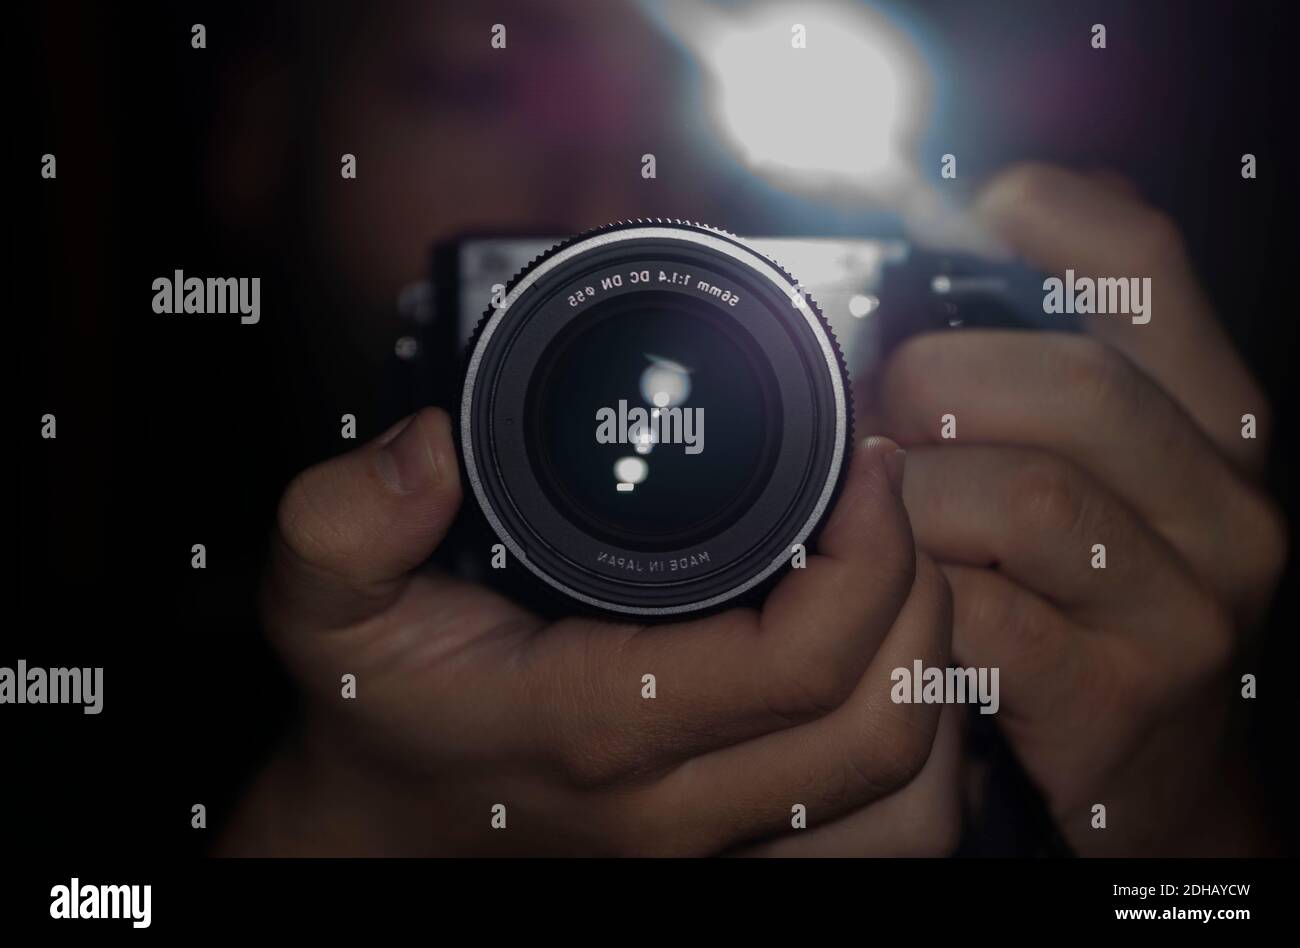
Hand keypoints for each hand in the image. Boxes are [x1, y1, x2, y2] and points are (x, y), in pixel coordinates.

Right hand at [218, 409, 957, 855]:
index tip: (864, 459)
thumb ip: (349, 520)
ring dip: (923, 660)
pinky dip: (902, 719)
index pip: (799, 661)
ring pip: (900, 779)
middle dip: (921, 591)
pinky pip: (872, 809)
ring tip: (889, 560)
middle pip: (885, 720)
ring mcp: (712, 838)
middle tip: (886, 497)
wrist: (383, 827)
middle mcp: (675, 801)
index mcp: (597, 726)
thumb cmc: (371, 715)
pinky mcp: (730, 843)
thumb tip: (432, 444)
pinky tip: (869, 644)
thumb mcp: (323, 605)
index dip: (869, 550)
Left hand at [873, 162, 1286, 854]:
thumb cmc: (1090, 599)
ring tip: (872, 511)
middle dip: (932, 384)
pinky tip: (893, 592)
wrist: (1150, 776)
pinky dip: (912, 592)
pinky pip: (983, 613)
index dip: (1051, 217)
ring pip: (1022, 496)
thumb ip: (1039, 372)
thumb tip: (945, 248)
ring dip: (913, 497)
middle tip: (870, 415)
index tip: (969, 208)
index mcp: (1212, 420)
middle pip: (1068, 384)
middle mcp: (1223, 504)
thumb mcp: (1096, 475)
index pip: (1148, 269)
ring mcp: (1183, 606)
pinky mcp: (1117, 697)